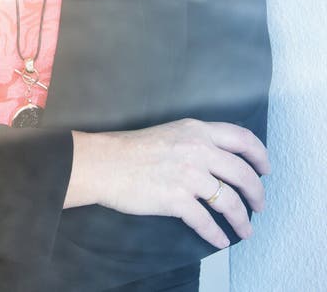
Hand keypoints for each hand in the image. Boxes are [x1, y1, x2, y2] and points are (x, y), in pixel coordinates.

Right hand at [70, 118, 270, 249]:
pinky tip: (220, 240)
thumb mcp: (172, 132)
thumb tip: (221, 158)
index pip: (242, 138)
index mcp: (197, 130)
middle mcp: (197, 149)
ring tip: (245, 229)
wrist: (105, 163)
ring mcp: (188, 175)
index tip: (265, 169)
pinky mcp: (176, 199)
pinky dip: (216, 235)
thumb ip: (197, 140)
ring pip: (230, 201)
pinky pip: (206, 222)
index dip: (260, 155)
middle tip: (260, 205)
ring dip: (242, 219)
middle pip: (242, 173)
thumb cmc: (133, 148)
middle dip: (257, 193)